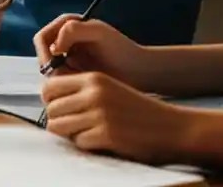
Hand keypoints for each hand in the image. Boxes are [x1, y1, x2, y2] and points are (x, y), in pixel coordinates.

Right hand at [33, 14, 151, 87]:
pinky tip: (82, 85)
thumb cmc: (121, 49)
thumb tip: (54, 47)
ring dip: (60, 78)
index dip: (45, 52)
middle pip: (43, 55)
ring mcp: (68, 58)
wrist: (138, 71)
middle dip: (53, 68)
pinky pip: (60, 81)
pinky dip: (66, 85)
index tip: (57, 65)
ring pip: (50, 71)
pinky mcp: (73, 74)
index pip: (42, 38)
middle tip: (71, 76)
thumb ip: (74, 30)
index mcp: (67, 25)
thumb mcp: (99, 33)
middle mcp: (64, 40)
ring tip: (80, 80)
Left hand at [41, 71, 190, 164]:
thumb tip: (50, 103)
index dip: (50, 101)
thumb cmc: (138, 110)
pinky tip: (101, 141)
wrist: (172, 127)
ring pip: (59, 127)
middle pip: (52, 110)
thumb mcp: (110, 89)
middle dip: (59, 121)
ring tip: (87, 133)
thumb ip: (83, 91)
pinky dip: (86, 145)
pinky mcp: (106, 134)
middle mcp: (94, 93)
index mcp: (93, 78)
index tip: (60, 110)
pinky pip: (79, 142)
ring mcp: (99, 114)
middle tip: (74, 126)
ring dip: (70, 134)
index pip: (50, 86)